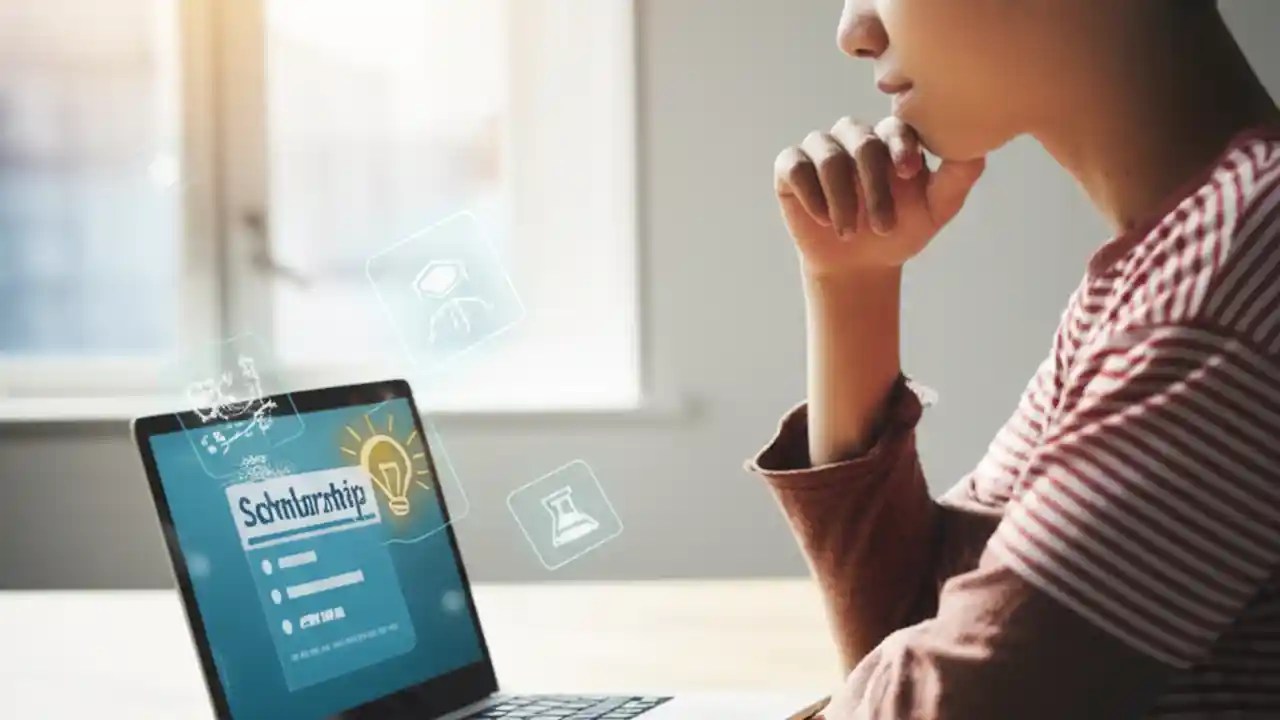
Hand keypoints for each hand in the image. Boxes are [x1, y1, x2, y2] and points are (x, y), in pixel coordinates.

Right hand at [774, 116, 985, 276]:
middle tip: (883, 226)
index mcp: (890, 137)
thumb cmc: (901, 231)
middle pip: (861, 141)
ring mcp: (821, 149)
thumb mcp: (937, 208)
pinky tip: (824, 219)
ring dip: (841, 197)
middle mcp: (854, 135)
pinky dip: (810, 193)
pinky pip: (794, 166)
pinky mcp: (791, 168)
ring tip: (850, 232)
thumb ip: (958, 176)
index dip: (901, 145)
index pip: (895, 126)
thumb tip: (978, 147)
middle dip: (874, 185)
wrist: (860, 265)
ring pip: (828, 154)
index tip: (910, 173)